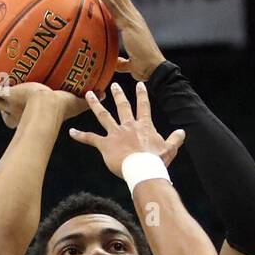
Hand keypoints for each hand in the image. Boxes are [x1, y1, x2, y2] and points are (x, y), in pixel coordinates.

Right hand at [0, 70, 84, 129]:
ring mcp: (9, 103)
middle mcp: (18, 111)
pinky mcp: (5, 95)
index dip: (20, 116)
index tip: (19, 114)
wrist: (47, 108)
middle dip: (1, 106)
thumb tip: (105, 92)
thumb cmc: (61, 109)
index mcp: (32, 114)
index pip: (24, 117)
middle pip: (5, 110)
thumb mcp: (75, 102)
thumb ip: (88, 97)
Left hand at [69, 82, 184, 177]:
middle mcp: (128, 126)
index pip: (143, 106)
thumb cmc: (157, 161)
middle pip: (122, 106)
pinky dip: (81, 136)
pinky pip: (91, 139)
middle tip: (113, 84)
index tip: (140, 85)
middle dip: (117, 94)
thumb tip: (182, 132)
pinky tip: (71, 132)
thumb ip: (175, 139)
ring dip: (95, 104)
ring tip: (89, 94)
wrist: (143, 170)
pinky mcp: (106, 145)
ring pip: (103, 115)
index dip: (142, 95)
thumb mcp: (170, 149)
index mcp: (143, 125)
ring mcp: (116, 133)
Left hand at [90, 0, 165, 81]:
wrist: (154, 70)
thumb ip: (121, 62)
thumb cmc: (145, 68)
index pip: (120, 2)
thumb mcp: (130, 64)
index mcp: (133, 22)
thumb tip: (114, 63)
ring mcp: (131, 18)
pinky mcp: (129, 24)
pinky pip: (113, 6)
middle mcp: (133, 16)